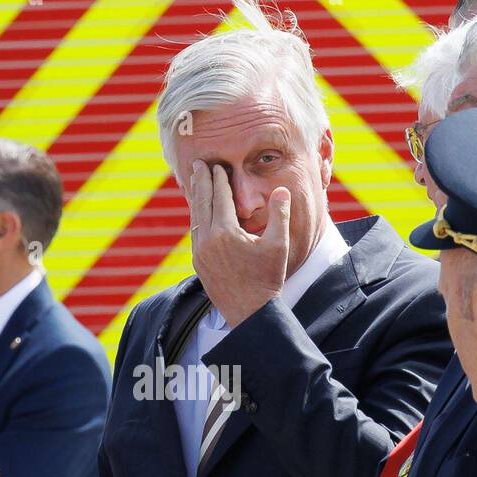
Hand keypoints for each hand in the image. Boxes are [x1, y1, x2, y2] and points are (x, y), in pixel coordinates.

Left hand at [188, 160, 289, 325]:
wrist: (250, 313)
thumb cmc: (268, 279)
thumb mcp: (279, 245)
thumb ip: (280, 214)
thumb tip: (282, 189)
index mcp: (226, 232)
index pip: (220, 197)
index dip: (219, 179)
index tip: (217, 164)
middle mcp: (207, 240)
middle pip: (202, 202)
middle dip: (200, 181)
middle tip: (197, 163)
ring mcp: (199, 253)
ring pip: (195, 218)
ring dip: (196, 198)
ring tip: (195, 182)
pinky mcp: (198, 263)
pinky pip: (194, 233)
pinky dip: (196, 217)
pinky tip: (199, 212)